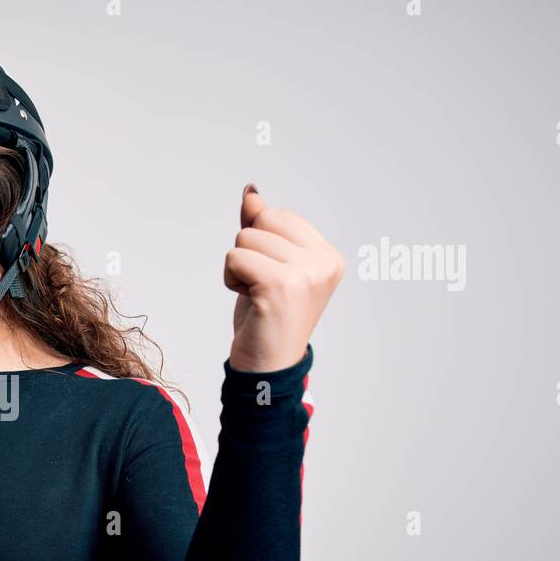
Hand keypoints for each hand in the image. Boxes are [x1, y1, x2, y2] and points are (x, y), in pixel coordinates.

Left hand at [223, 185, 343, 371]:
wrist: (266, 367)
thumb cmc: (266, 318)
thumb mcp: (265, 265)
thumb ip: (261, 228)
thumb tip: (251, 193)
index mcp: (328, 256)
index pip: (278, 215)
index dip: (260, 242)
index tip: (271, 277)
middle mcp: (323, 263)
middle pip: (262, 221)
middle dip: (248, 251)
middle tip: (260, 286)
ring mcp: (305, 274)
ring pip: (245, 239)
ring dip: (238, 267)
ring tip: (255, 295)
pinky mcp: (280, 286)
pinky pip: (235, 258)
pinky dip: (231, 278)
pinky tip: (248, 300)